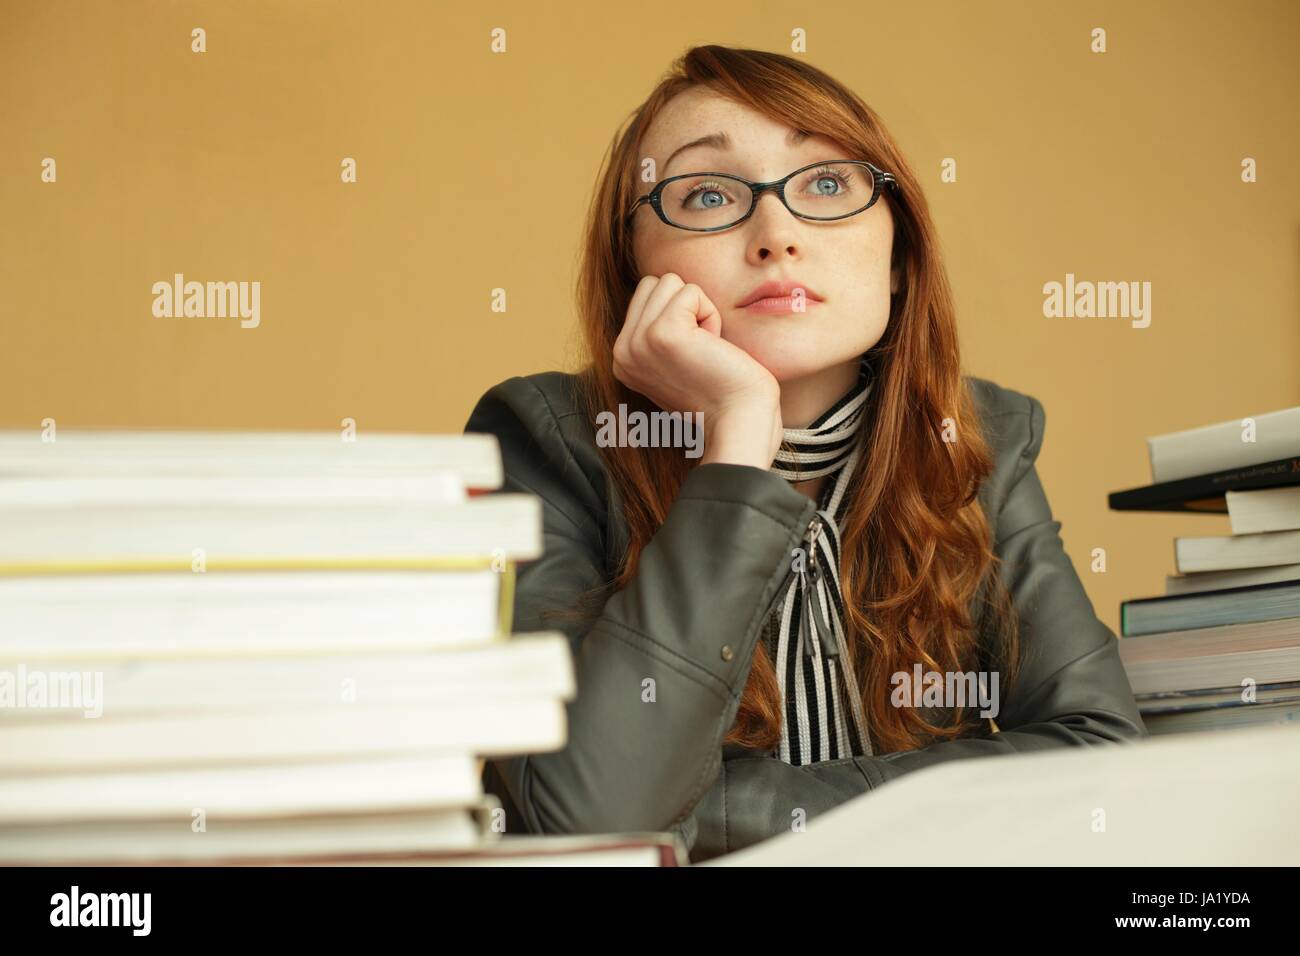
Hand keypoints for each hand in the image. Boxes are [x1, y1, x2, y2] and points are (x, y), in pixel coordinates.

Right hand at [612, 273, 781, 468]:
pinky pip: (691, 292)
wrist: (740, 420)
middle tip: (701, 350)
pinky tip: (713, 348)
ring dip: (699, 311)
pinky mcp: (662, 333)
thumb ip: (658, 331)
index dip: (681, 315)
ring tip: (706, 349)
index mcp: (622, 358)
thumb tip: (662, 287)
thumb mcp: (676, 361)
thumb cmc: (722, 393)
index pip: (646, 295)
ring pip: (670, 281)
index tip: (693, 356)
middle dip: (687, 307)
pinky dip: (711, 315)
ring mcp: (637, 342)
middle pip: (654, 282)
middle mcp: (621, 351)